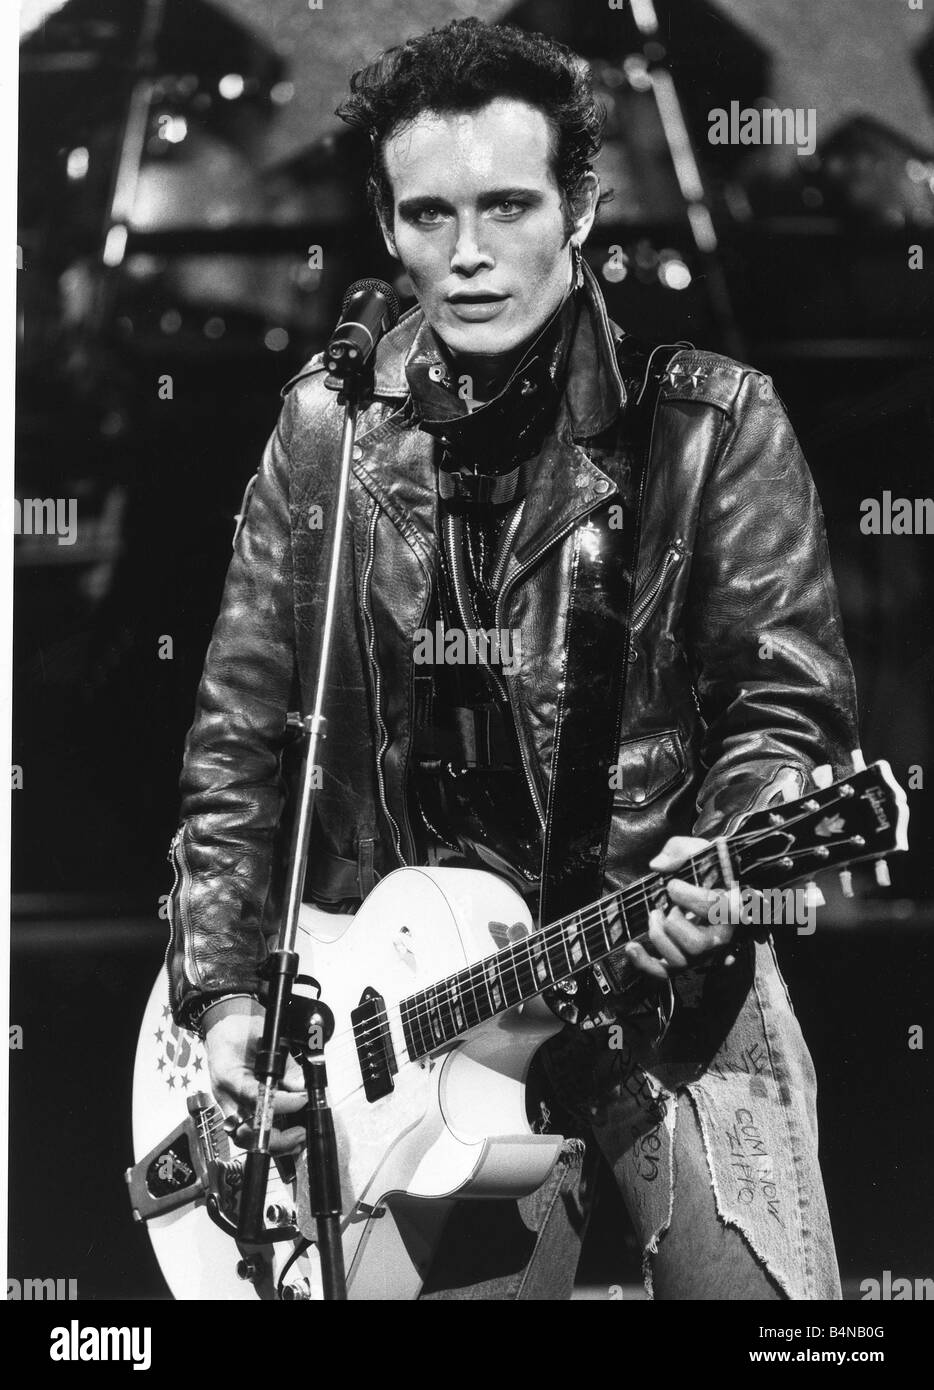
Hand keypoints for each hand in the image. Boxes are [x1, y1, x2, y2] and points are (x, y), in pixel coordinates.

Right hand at [203, 999, 306, 1155]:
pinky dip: (267, 1141)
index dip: (282, 1103)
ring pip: (246, 1140)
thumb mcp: (264, 1037)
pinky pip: (247, 1135)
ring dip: (273, 1145)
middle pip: (247, 1132)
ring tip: (298, 1138)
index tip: (302, 1099)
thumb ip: (283, 1063)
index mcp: (228, 1076)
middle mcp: (225, 1097)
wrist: (222, 1029)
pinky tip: (287, 1139)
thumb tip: (300, 1085)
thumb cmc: (240, 1030)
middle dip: (277, 1139)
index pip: (254, 1098)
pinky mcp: (233, 1113)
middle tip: (301, 1132)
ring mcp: (227, 1107)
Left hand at [623, 836, 738, 980]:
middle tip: (664, 905)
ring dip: (658, 937)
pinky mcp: (682, 960)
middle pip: (698, 944)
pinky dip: (644, 963)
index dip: (688, 897)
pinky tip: (631, 946)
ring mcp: (701, 953)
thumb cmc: (706, 871)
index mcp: (730, 910)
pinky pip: (664, 974)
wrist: (708, 885)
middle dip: (674, 922)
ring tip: (653, 915)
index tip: (672, 885)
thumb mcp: (699, 851)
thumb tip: (658, 865)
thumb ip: (681, 850)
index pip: (715, 911)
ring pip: (681, 961)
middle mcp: (719, 937)